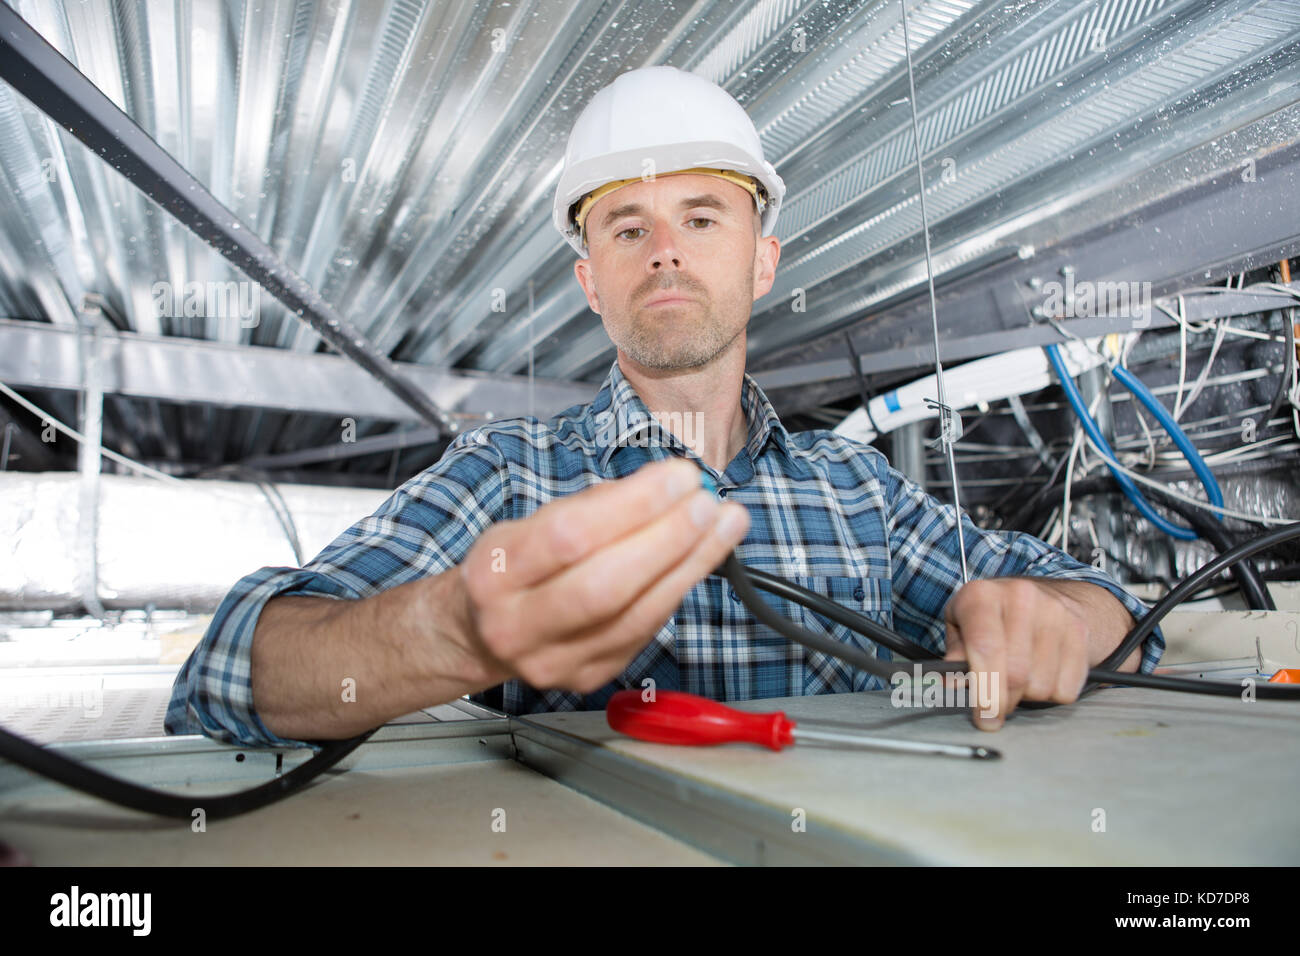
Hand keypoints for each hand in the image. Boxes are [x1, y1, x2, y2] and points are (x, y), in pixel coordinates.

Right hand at [450, 458, 749, 693]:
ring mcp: (555, 660)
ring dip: (691, 565)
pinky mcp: (589, 677)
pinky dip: (678, 589)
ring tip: (725, 526)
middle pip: (605, 585)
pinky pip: (646, 631)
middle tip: (707, 504)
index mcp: (496, 573)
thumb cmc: (514, 569)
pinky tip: (701, 559)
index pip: (570, 536)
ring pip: (636, 616)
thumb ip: (594, 507)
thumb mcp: (531, 523)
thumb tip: (663, 486)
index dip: (633, 505)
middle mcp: (518, 625)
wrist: (481, 633)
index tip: (678, 476)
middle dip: (668, 539)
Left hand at [941, 577, 1110, 730]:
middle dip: (1004, 702)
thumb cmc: (992, 616)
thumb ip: (955, 655)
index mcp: (982, 596)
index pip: (985, 649)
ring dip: (1028, 696)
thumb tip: (952, 683)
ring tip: (1020, 678)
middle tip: (996, 707)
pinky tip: (1043, 673)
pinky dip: (1053, 692)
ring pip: (1042, 685)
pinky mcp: (1079, 630)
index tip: (983, 718)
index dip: (984, 692)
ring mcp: (1054, 612)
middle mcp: (1020, 597)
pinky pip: (1067, 687)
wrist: (1044, 594)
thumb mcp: (961, 625)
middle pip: (1016, 674)